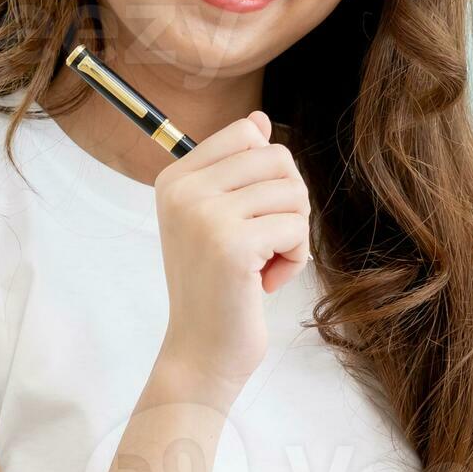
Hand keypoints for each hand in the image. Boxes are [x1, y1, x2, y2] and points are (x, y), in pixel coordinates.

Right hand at [152, 108, 311, 395]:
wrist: (201, 351)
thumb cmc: (219, 287)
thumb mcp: (219, 219)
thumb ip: (237, 170)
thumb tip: (260, 120)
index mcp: (175, 177)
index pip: (248, 133)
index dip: (270, 176)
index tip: (249, 215)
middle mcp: (183, 190)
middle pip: (278, 157)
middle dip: (288, 202)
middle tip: (265, 242)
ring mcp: (204, 215)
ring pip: (293, 192)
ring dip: (293, 233)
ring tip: (263, 263)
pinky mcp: (232, 244)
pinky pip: (296, 227)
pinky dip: (294, 258)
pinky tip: (266, 281)